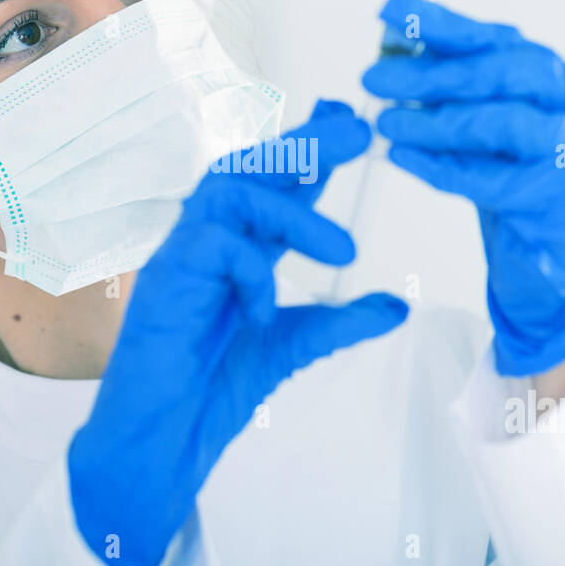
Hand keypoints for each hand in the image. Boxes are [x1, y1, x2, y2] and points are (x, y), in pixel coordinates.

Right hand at [68, 100, 409, 565]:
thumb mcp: (296, 345)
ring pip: (230, 190)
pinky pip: (212, 245)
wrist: (164, 443)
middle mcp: (208, 241)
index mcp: (237, 248)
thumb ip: (343, 321)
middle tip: (360, 134)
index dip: (310, 146)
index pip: (273, 182)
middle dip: (306, 143)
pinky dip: (251, 272)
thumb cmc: (212, 389)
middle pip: (250, 166)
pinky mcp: (165, 281)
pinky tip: (263, 312)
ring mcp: (182, 256)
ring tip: (345, 253)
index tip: (353, 122)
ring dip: (292, 212)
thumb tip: (400, 305)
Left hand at [362, 0, 564, 376]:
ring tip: (385, 121)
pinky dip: (439, 166)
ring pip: (502, 124)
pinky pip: (490, 181)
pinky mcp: (555, 203)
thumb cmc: (531, 179)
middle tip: (374, 78)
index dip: (441, 23)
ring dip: (434, 120)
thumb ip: (464, 90)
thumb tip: (395, 51)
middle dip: (433, 73)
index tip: (389, 8)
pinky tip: (402, 157)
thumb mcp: (505, 124)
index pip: (498, 40)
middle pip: (504, 74)